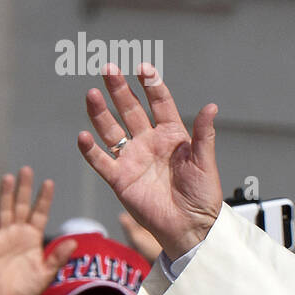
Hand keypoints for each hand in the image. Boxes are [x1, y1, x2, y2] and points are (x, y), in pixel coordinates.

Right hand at [0, 169, 74, 294]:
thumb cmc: (25, 289)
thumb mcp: (47, 273)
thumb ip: (58, 258)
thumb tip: (75, 241)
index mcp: (33, 237)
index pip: (39, 213)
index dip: (43, 198)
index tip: (49, 182)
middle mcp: (17, 233)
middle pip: (21, 206)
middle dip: (24, 188)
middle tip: (27, 169)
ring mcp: (2, 238)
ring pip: (4, 212)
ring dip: (6, 195)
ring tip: (9, 178)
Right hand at [77, 63, 222, 258]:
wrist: (190, 226)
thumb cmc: (202, 195)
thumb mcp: (205, 162)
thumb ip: (204, 135)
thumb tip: (212, 106)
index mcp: (172, 135)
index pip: (159, 103)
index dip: (151, 86)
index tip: (143, 68)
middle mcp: (149, 142)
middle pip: (130, 110)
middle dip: (120, 90)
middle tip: (109, 69)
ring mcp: (132, 159)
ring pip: (111, 130)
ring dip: (100, 113)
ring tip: (92, 94)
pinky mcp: (119, 179)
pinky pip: (100, 161)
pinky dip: (90, 150)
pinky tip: (83, 135)